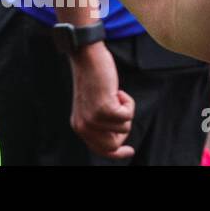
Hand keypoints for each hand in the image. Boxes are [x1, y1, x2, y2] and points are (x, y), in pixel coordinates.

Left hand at [68, 43, 134, 158]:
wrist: (87, 57)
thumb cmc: (93, 79)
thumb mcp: (92, 106)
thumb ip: (99, 124)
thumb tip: (116, 144)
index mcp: (79, 126)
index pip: (100, 149)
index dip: (117, 153)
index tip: (130, 151)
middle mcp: (84, 126)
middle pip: (114, 144)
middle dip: (123, 129)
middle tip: (119, 109)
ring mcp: (94, 119)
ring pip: (125, 127)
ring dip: (125, 109)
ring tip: (113, 94)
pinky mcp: (105, 110)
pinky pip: (128, 115)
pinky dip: (129, 102)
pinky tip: (116, 90)